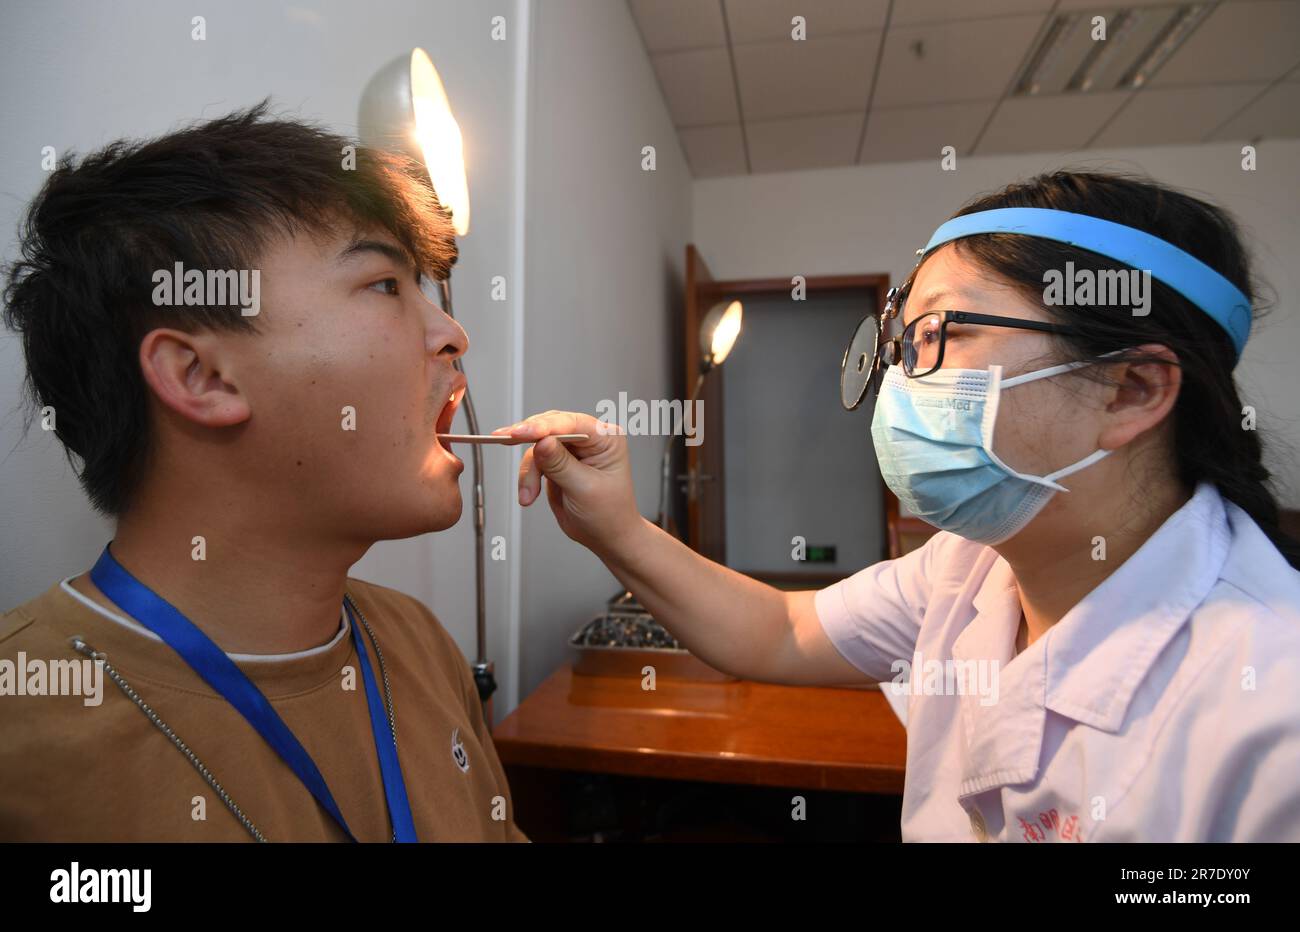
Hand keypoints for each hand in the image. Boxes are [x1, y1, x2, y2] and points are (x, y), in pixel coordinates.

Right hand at [492, 411, 643, 554]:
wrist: (606, 537)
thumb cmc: (608, 514)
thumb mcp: (584, 488)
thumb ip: (560, 464)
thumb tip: (541, 443)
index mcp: (606, 439)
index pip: (572, 423)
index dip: (544, 426)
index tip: (520, 432)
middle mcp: (589, 439)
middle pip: (550, 428)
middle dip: (528, 440)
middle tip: (506, 441)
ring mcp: (572, 450)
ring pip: (537, 446)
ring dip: (529, 471)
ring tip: (528, 494)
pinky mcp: (558, 462)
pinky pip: (534, 461)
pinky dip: (528, 477)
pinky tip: (528, 494)